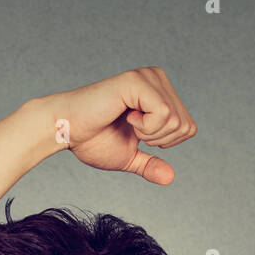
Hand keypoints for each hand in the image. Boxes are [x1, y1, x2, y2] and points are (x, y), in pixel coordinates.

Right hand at [48, 67, 196, 183]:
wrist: (66, 132)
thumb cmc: (92, 141)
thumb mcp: (128, 157)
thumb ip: (149, 164)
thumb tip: (171, 178)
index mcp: (160, 92)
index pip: (188, 127)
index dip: (165, 143)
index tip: (137, 133)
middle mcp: (157, 78)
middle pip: (186, 125)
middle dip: (158, 140)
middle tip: (130, 129)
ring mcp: (148, 77)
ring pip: (176, 121)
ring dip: (149, 133)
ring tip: (126, 122)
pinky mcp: (137, 81)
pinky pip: (164, 114)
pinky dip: (146, 127)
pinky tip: (125, 116)